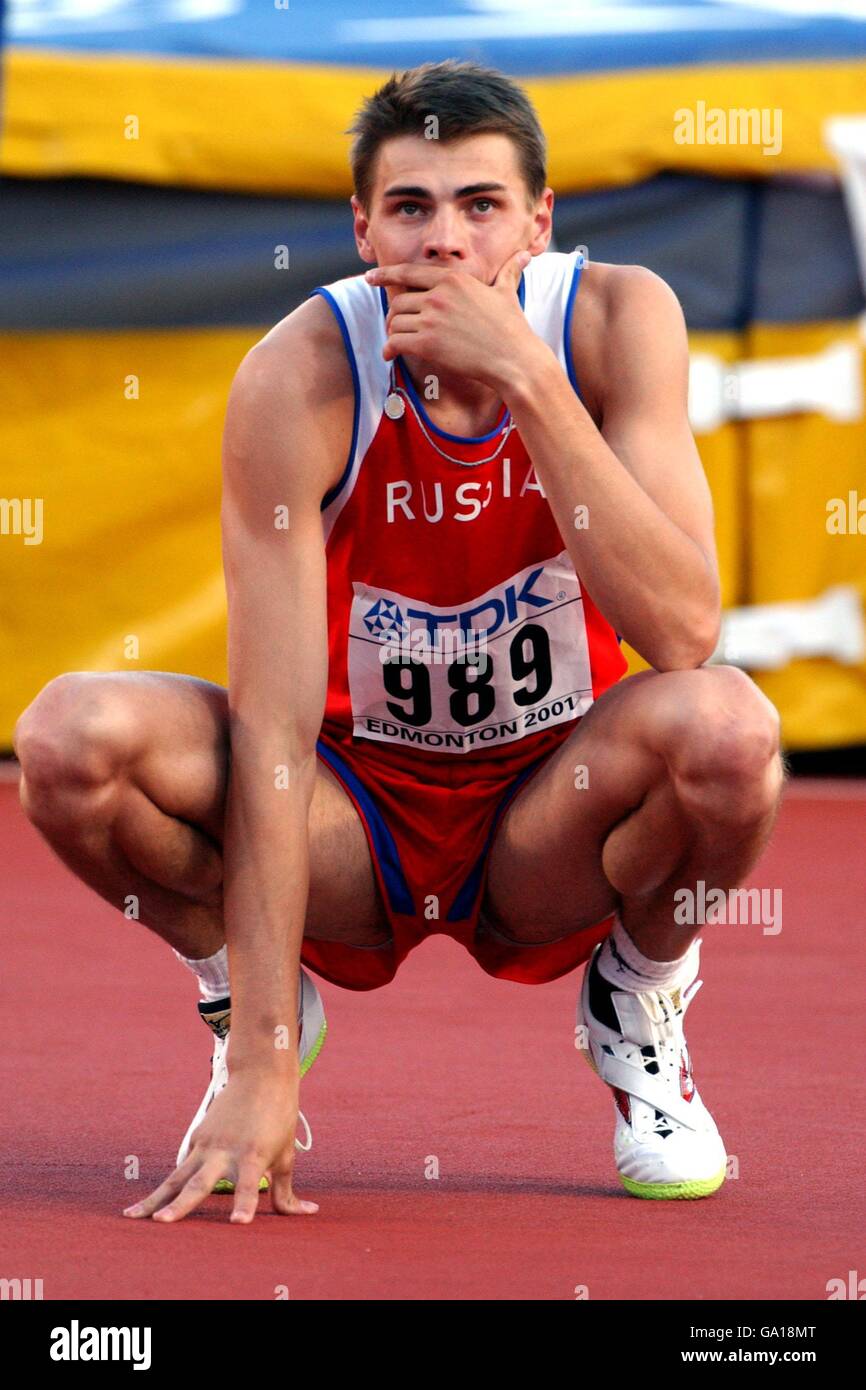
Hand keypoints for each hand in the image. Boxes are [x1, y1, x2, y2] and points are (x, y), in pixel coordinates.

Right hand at [122, 1068, 317, 1224]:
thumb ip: (288, 1190)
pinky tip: (149, 1204)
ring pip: (176, 1176)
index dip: (245, 1204)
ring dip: (154, 1198)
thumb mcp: (286, 1155)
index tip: (239, 1223)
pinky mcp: (197, 1137)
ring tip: (132, 1217)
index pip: (249, 1186)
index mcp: (253, 1155)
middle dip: (180, 1205)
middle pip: (199, 1183)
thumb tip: (309, 1212)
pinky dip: (167, 1185)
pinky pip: (182, 1165)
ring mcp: (207, 1143)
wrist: (260, 1075)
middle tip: (162, 1223)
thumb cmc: (279, 1118)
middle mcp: (225, 1151)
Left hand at [366, 249, 539, 389]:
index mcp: (453, 279)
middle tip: (394, 327)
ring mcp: (431, 319)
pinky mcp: (427, 344)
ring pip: (395, 322)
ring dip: (392, 334)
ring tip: (396, 343)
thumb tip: (525, 255)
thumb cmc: (513, 328)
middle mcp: (438, 295)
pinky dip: (390, 349)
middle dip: (393, 316)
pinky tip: (390, 356)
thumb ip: (509, 272)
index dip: (386, 275)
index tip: (371, 278)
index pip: (409, 272)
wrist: (513, 359)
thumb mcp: (507, 293)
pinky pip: (396, 342)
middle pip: (398, 301)